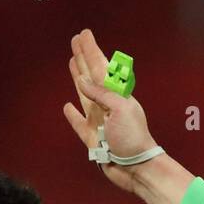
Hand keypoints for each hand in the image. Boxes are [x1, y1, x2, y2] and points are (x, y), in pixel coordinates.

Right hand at [62, 29, 160, 193]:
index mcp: (117, 96)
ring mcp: (99, 122)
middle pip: (91, 77)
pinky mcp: (92, 139)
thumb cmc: (133, 137)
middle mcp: (107, 105)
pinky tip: (67, 106)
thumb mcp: (121, 109)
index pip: (101, 67)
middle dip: (84, 59)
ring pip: (84, 95)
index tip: (84, 35)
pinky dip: (72, 115)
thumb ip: (102, 94)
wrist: (136, 168)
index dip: (91, 51)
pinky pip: (79, 123)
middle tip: (75, 41)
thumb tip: (82, 82)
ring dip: (78, 78)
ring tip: (72, 63)